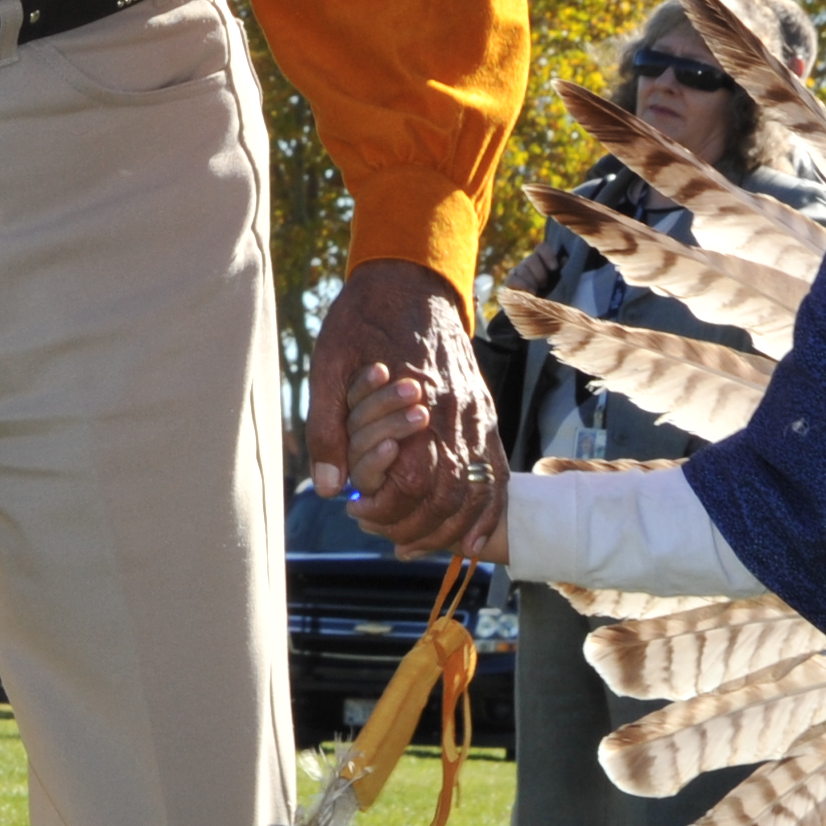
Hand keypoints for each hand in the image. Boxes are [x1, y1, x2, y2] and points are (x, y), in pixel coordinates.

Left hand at [307, 260, 497, 558]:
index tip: (359, 512)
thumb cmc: (363, 319)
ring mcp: (476, 413)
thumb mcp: (328, 364)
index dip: (387, 508)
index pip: (413, 481)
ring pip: (478, 491)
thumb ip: (328, 427)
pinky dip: (485, 511)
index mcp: (417, 400)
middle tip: (384, 536)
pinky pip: (496, 472)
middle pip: (450, 495)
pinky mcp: (484, 412)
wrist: (410, 279)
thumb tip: (329, 489)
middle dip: (417, 528)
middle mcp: (455, 412)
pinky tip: (469, 539)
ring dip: (451, 529)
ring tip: (418, 546)